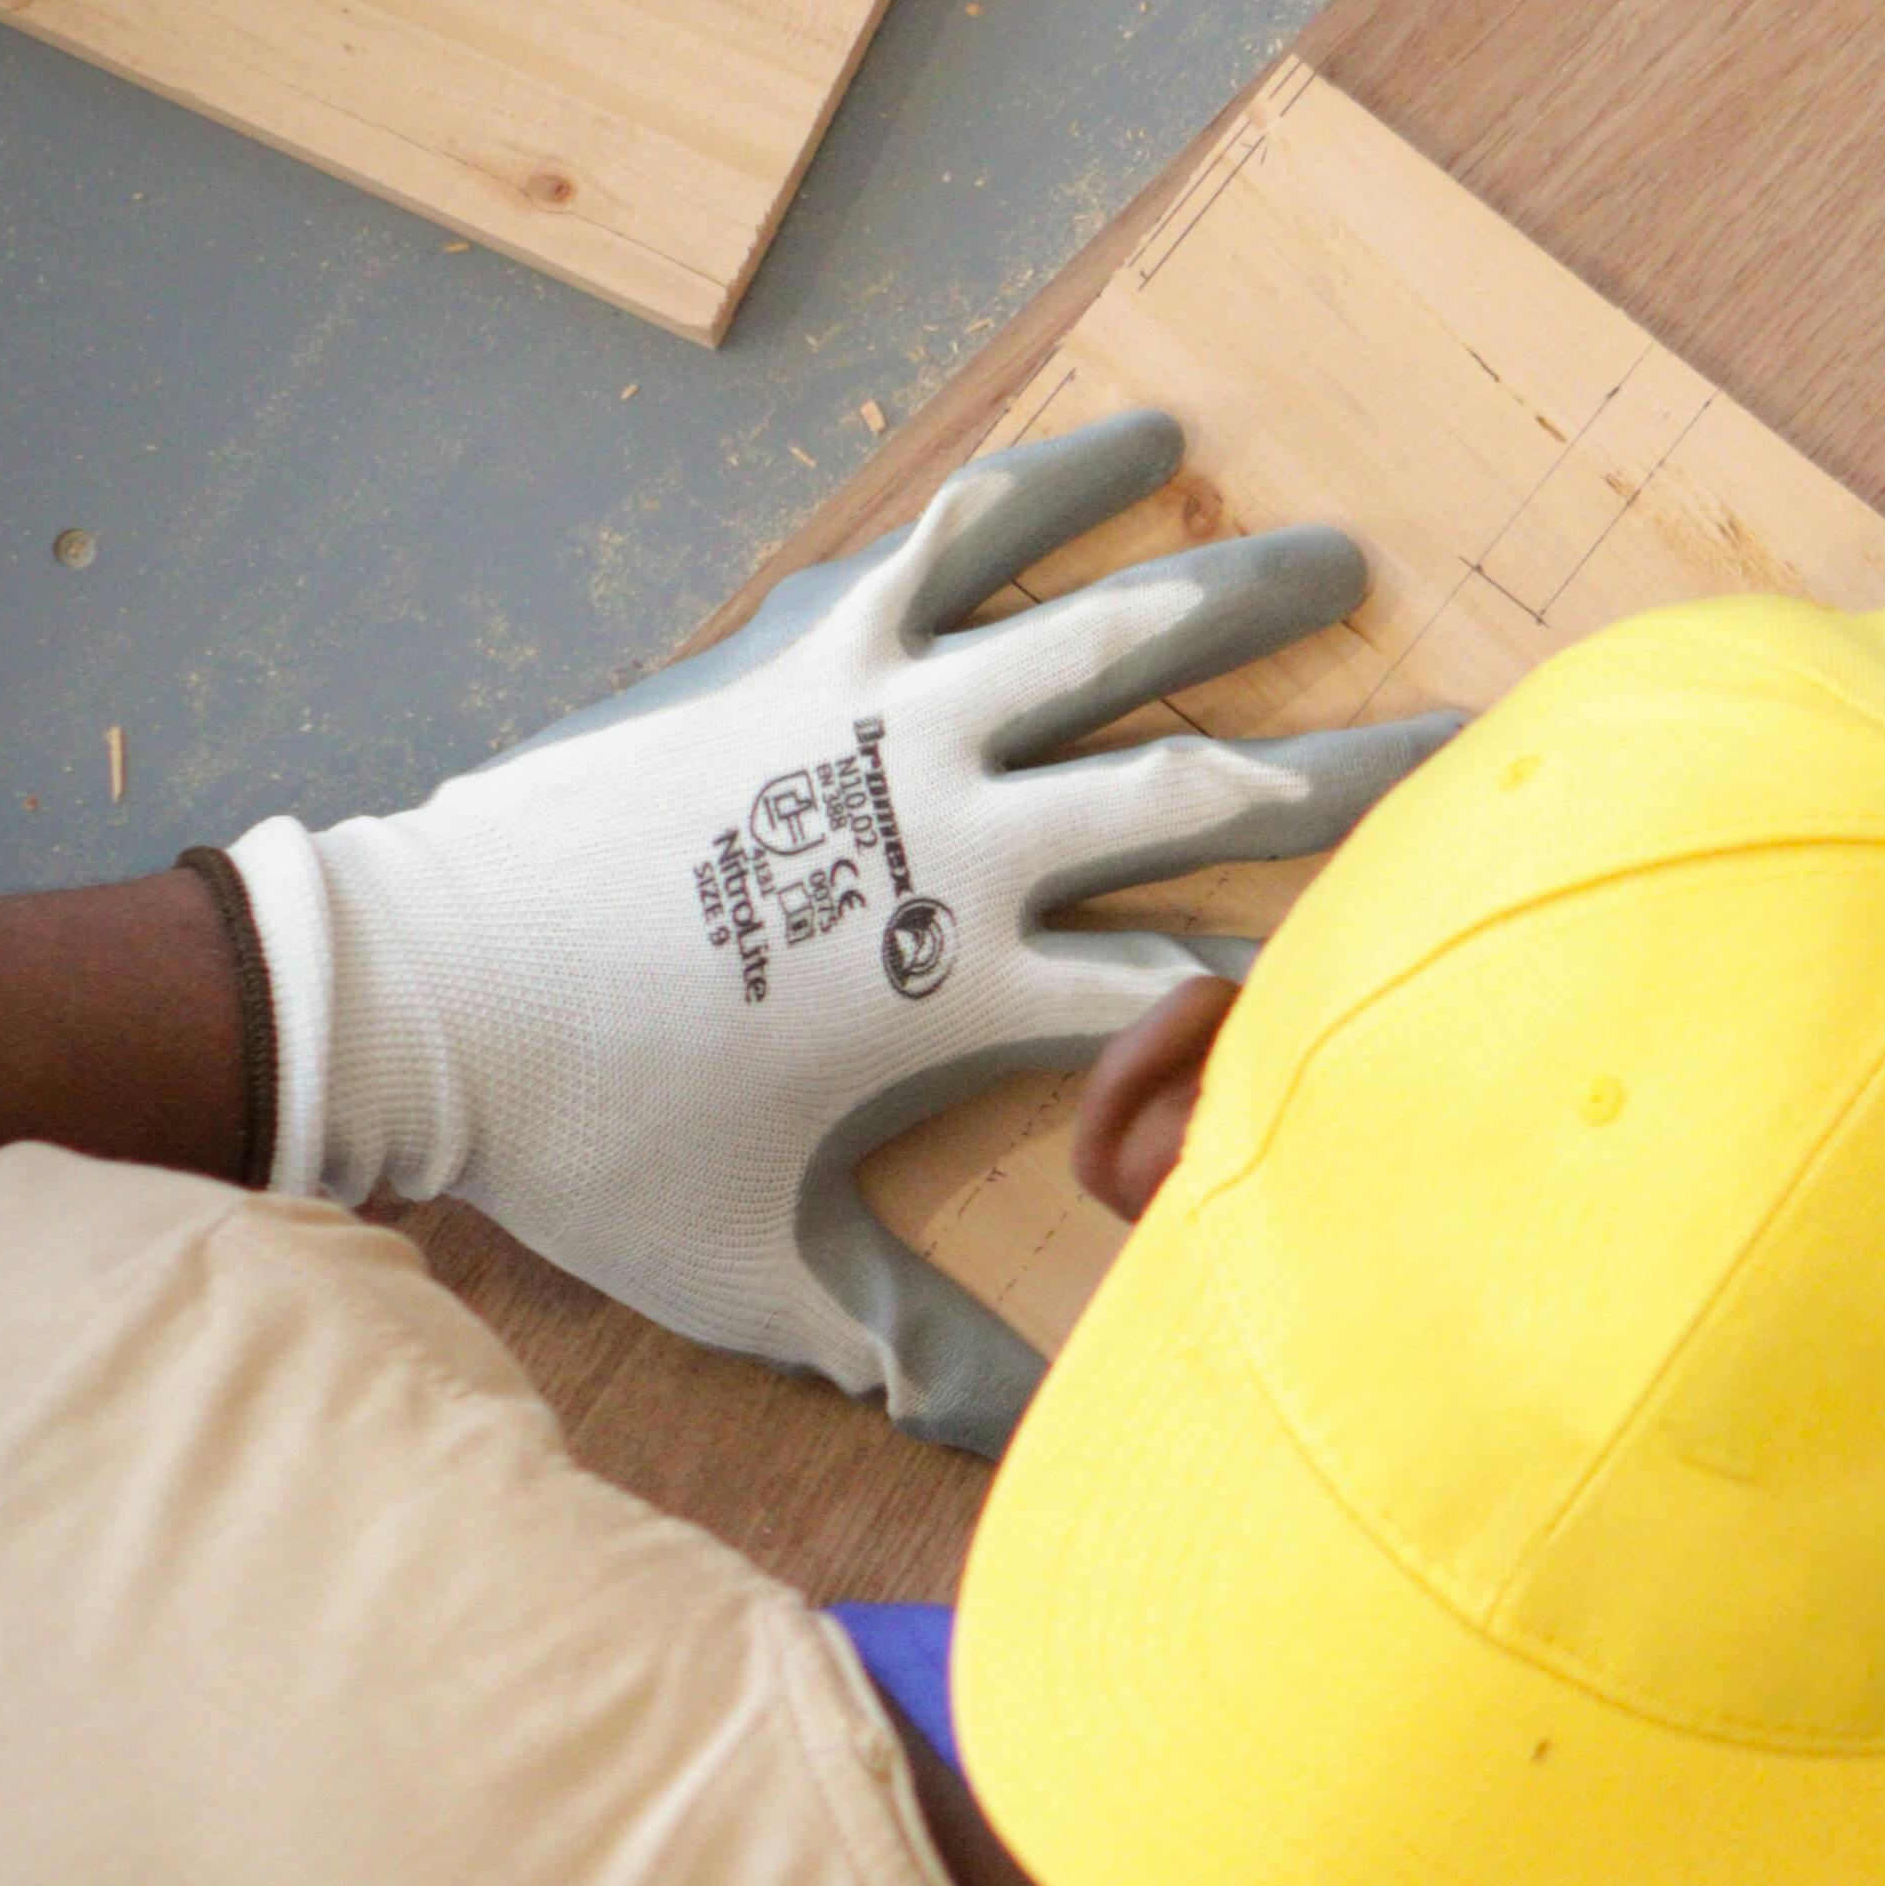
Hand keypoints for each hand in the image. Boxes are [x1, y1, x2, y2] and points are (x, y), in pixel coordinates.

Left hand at [227, 415, 1448, 1449]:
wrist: (421, 994)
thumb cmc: (586, 1147)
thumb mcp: (745, 1273)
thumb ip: (879, 1343)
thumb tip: (978, 1445)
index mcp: (957, 991)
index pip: (1183, 983)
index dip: (1317, 973)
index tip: (1430, 946)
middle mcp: (946, 839)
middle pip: (1192, 789)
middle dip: (1345, 764)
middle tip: (1463, 729)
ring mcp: (875, 726)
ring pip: (1096, 635)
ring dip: (1230, 595)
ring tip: (1339, 558)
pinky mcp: (798, 652)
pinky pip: (949, 540)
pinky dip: (1050, 484)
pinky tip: (1145, 440)